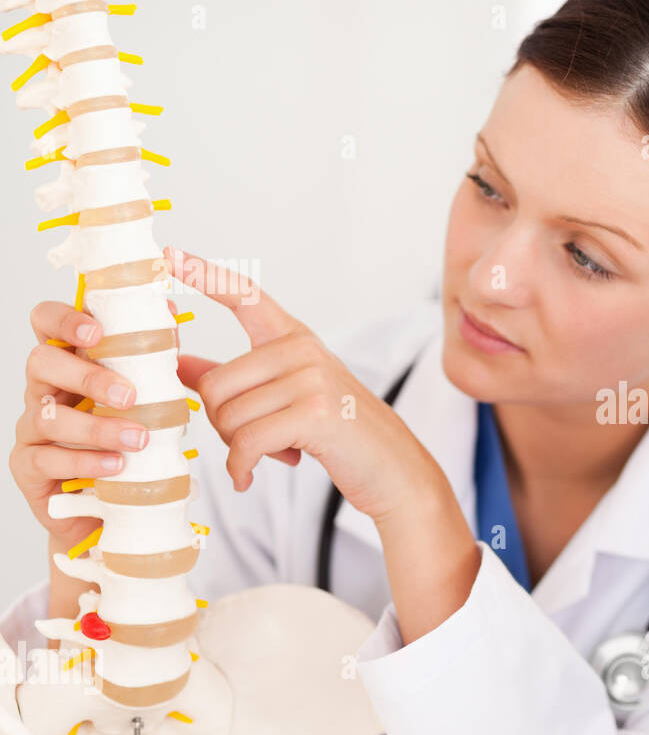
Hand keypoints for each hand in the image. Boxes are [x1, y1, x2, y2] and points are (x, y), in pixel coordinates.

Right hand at [9, 300, 153, 547]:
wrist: (116, 502)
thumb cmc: (129, 441)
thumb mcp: (147, 398)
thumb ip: (152, 359)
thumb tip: (167, 314)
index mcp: (69, 364)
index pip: (47, 323)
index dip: (64, 319)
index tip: (97, 332)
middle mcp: (43, 391)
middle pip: (40, 363)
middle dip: (86, 376)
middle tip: (130, 395)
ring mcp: (31, 429)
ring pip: (48, 417)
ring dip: (97, 427)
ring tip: (138, 439)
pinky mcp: (28, 466)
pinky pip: (47, 459)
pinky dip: (86, 461)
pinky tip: (116, 466)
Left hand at [165, 247, 440, 520]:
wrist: (393, 468)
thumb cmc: (338, 433)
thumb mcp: (285, 398)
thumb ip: (235, 380)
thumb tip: (180, 365)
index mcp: (294, 339)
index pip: (245, 296)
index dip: (204, 275)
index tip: (168, 256)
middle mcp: (302, 349)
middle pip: (215, 385)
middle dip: (221, 425)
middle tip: (251, 444)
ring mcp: (311, 378)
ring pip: (228, 417)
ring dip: (237, 449)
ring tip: (270, 454)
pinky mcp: (314, 413)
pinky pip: (247, 442)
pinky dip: (240, 467)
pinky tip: (246, 478)